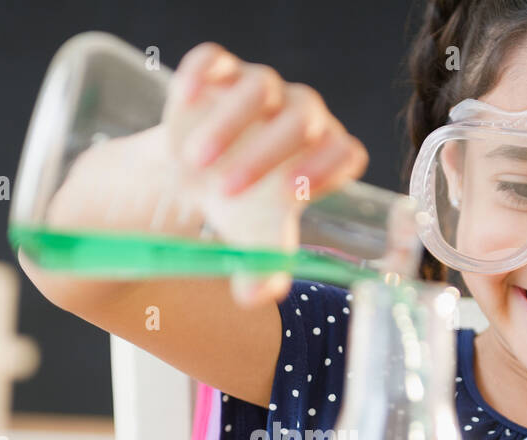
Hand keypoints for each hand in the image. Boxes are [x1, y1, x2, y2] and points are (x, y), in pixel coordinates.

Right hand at [165, 42, 367, 305]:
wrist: (194, 178)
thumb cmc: (240, 209)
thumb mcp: (253, 242)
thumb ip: (262, 268)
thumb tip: (258, 293)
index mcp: (323, 153)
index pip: (345, 150)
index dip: (326, 168)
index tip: (292, 193)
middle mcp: (300, 113)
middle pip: (305, 116)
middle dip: (268, 153)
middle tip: (229, 190)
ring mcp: (260, 88)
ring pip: (259, 87)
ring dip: (230, 122)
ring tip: (196, 163)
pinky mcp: (218, 71)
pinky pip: (213, 60)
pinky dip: (198, 77)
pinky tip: (181, 106)